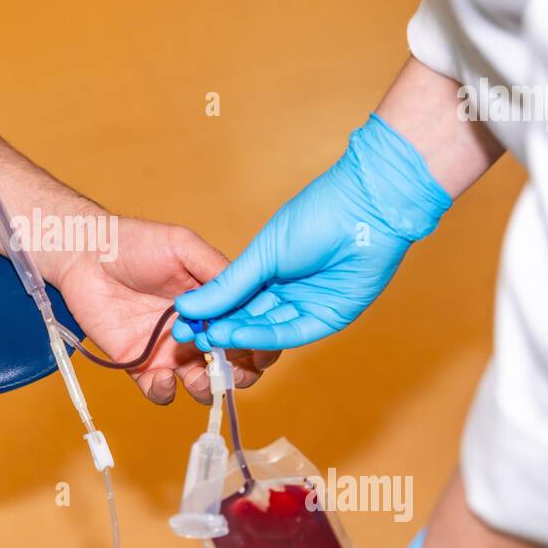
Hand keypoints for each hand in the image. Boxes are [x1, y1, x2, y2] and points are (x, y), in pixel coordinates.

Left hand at [54, 216, 277, 403]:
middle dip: (240, 372)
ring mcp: (169, 350)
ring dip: (206, 387)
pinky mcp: (139, 363)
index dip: (259, 341)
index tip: (259, 346)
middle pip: (233, 364)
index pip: (248, 330)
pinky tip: (162, 377)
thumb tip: (249, 297)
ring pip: (201, 384)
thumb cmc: (134, 242)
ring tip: (198, 375)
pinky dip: (165, 392)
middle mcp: (197, 331)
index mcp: (214, 304)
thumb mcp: (183, 246)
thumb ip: (217, 271)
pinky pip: (159, 391)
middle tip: (232, 367)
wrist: (86, 253)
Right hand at [173, 115, 451, 350]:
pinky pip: (292, 333)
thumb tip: (187, 305)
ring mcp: (308, 306)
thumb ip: (227, 286)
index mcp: (270, 270)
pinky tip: (238, 335)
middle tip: (190, 338)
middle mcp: (288, 291)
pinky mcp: (329, 318)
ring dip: (238, 336)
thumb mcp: (261, 254)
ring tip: (209, 338)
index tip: (181, 321)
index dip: (208, 312)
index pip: (233, 299)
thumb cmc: (316, 216)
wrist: (365, 209)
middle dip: (219, 329)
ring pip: (267, 329)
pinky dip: (264, 337)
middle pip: (248, 318)